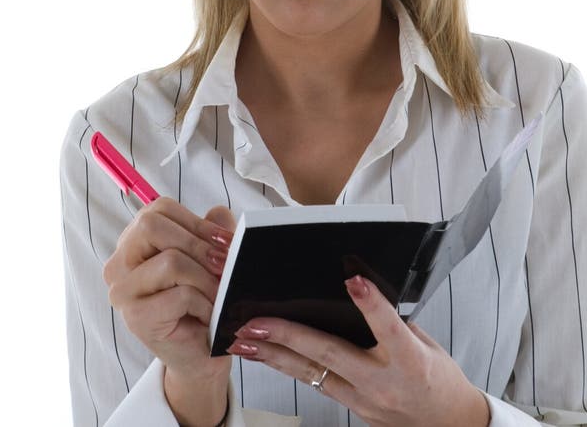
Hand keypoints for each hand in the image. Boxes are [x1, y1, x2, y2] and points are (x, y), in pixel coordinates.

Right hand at [103, 197, 235, 379]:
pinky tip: (208, 314)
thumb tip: (219, 212)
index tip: (224, 241)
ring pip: (170, 261)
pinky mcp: (135, 318)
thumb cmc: (200, 301)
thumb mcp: (207, 258)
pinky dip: (204, 303)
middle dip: (198, 243)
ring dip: (206, 278)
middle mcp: (119, 264)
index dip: (196, 222)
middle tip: (224, 264)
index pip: (159, 209)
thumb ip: (211, 231)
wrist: (198, 354)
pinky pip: (180, 295)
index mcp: (133, 242)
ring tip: (219, 292)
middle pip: (152, 226)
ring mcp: (123, 292)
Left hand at [226, 275, 490, 426]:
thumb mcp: (426, 343)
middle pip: (331, 354)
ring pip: (311, 373)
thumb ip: (393, 321)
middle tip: (255, 322)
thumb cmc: (439, 378)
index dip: (371, 304)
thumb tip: (356, 291)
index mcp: (410, 360)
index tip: (353, 280)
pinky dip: (288, 367)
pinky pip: (315, 383)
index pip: (389, 328)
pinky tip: (265, 356)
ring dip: (273, 355)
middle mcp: (383, 382)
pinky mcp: (353, 408)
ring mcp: (364, 400)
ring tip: (243, 341)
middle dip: (288, 335)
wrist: (448, 425)